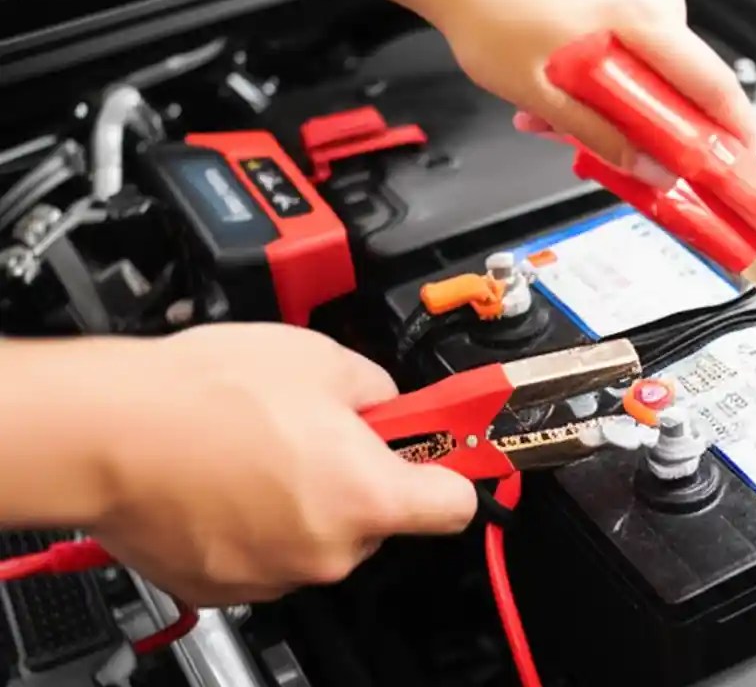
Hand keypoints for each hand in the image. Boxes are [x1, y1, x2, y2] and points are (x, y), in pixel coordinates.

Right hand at [90, 323, 475, 605]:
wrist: (107, 431)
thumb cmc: (204, 394)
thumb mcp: (322, 359)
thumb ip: (378, 389)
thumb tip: (387, 401)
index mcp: (368, 496)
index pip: (456, 506)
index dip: (453, 471)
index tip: (448, 455)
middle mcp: (329, 549)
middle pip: (380, 520)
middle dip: (360, 477)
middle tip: (320, 433)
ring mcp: (276, 574)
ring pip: (320, 537)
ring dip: (304, 500)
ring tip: (257, 449)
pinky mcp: (226, 587)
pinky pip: (267, 553)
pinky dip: (256, 523)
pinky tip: (226, 478)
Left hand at [330, 0, 755, 178]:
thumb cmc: (486, 11)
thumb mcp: (541, 93)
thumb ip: (600, 136)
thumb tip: (647, 169)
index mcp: (644, 19)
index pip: (716, 85)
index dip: (735, 133)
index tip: (738, 167)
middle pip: (688, 82)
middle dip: (660, 130)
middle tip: (624, 158)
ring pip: (653, 69)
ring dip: (618, 106)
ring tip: (560, 120)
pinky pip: (632, 46)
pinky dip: (604, 78)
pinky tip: (562, 91)